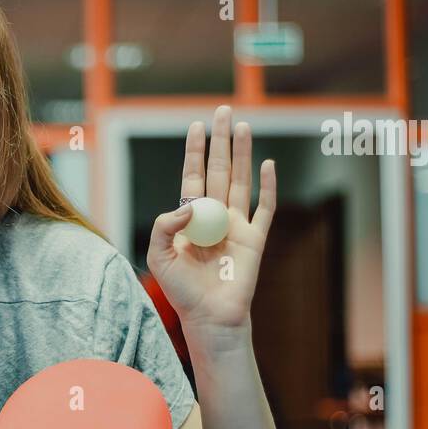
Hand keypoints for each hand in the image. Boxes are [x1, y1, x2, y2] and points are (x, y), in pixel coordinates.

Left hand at [145, 105, 276, 338]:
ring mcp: (236, 226)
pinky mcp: (254, 240)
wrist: (209, 317)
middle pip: (219, 170)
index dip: (195, 152)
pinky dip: (268, 187)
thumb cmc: (181, 290)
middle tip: (222, 111)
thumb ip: (165, 226)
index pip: (193, 176)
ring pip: (241, 181)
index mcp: (190, 218)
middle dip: (220, 141)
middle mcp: (214, 217)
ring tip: (243, 126)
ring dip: (243, 154)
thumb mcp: (160, 256)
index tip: (196, 126)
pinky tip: (268, 164)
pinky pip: (264, 209)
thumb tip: (189, 203)